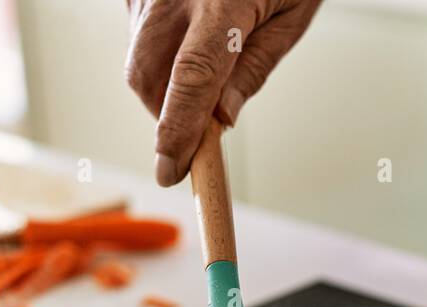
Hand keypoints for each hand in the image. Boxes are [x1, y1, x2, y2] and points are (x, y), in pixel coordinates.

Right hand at [124, 0, 321, 185]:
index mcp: (223, 2)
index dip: (179, 132)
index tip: (172, 170)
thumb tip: (222, 119)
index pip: (193, 81)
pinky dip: (158, 51)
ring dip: (164, 83)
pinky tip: (189, 33)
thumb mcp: (290, 15)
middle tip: (200, 125)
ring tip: (207, 62)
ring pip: (138, 58)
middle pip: (148, 76)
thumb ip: (254, 68)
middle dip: (167, 113)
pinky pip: (136, 32)